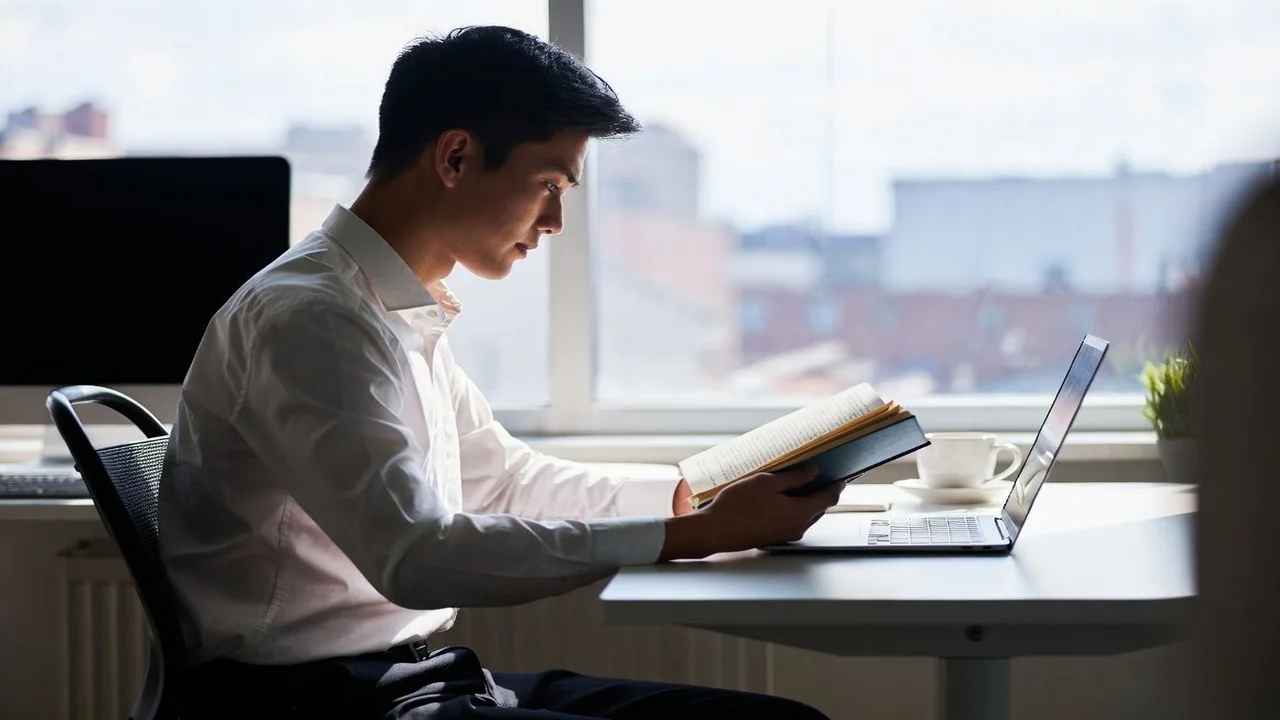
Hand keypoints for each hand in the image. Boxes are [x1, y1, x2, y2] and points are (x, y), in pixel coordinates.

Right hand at [659, 466, 840, 560]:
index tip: (843, 477)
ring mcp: (784, 535)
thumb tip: (812, 472)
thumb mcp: (766, 482)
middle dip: (821, 493)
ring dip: (806, 502)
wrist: (715, 531)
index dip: (837, 485)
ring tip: (799, 485)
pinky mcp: (773, 537)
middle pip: (818, 509)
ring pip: (804, 516)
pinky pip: (791, 521)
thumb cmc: (737, 505)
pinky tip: (780, 498)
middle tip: (821, 477)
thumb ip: (793, 478)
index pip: (828, 498)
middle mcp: (796, 528)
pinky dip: (792, 509)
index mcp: (799, 513)